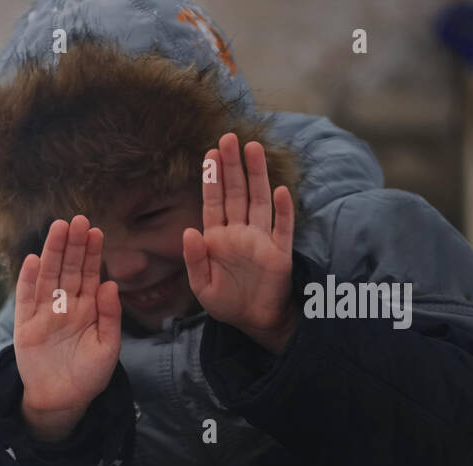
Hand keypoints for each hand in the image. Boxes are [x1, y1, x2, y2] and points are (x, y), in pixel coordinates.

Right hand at [14, 215, 121, 442]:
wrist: (62, 401)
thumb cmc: (88, 376)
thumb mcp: (108, 347)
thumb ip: (110, 315)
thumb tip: (111, 284)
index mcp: (88, 309)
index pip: (90, 274)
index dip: (92, 252)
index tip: (95, 230)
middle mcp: (65, 306)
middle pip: (69, 269)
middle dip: (72, 245)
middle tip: (77, 219)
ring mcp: (44, 314)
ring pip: (48, 277)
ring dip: (52, 253)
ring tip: (57, 229)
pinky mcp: (26, 326)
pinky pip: (26, 299)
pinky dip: (27, 280)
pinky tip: (32, 260)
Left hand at [183, 133, 295, 354]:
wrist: (255, 321)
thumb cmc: (226, 303)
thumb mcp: (202, 286)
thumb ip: (195, 259)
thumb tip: (189, 231)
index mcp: (218, 238)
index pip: (213, 202)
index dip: (212, 178)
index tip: (210, 153)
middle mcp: (240, 232)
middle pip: (236, 192)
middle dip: (232, 166)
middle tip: (230, 137)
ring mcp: (261, 238)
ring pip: (259, 200)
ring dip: (257, 175)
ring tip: (253, 149)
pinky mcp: (280, 250)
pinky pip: (283, 226)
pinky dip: (283, 209)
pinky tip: (280, 190)